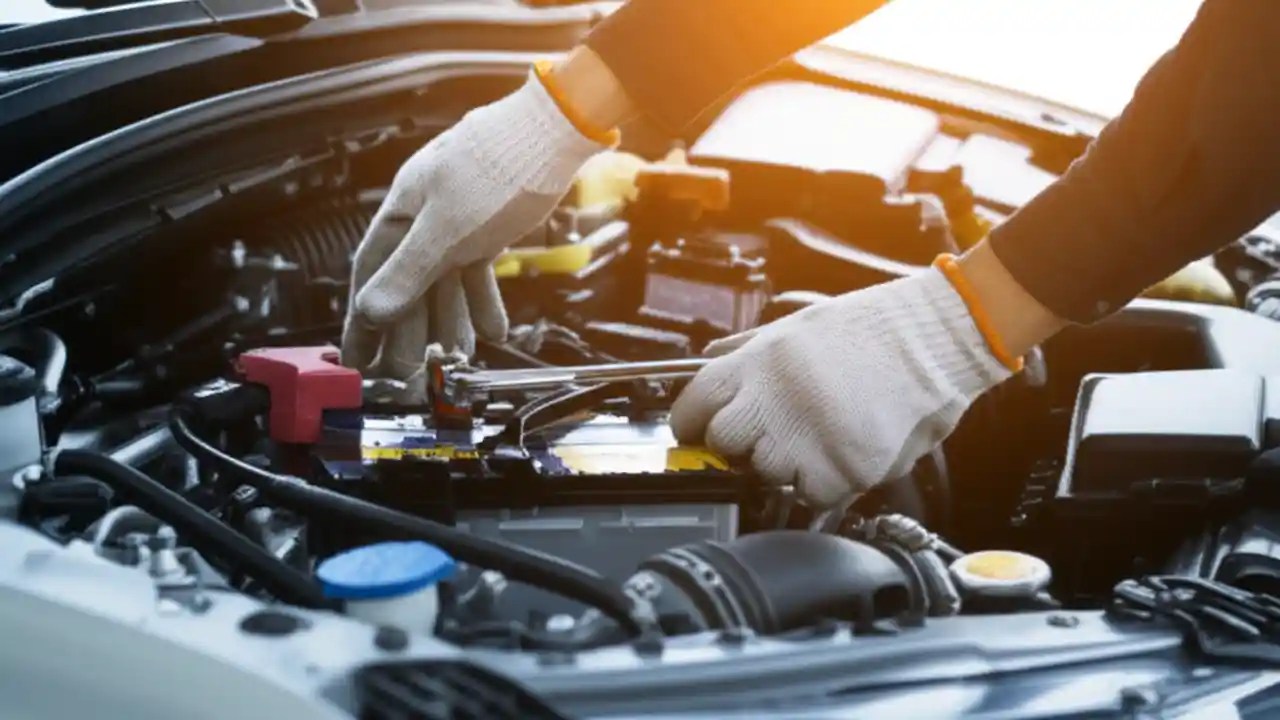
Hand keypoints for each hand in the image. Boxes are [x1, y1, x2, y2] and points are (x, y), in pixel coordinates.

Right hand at [341, 68, 610, 387]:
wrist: (550, 135)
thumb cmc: (496, 167)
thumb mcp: (446, 228)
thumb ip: (409, 271)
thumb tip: (372, 311)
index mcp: (402, 212)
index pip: (370, 275)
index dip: (362, 320)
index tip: (357, 358)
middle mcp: (424, 218)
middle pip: (408, 284)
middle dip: (409, 331)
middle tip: (409, 371)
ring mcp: (456, 223)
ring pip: (444, 283)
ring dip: (450, 322)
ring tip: (457, 356)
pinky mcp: (486, 226)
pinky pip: (476, 272)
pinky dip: (484, 301)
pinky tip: (493, 329)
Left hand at [669, 267, 1013, 507]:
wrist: (939, 337)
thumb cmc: (876, 328)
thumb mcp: (799, 325)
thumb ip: (750, 351)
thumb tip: (711, 361)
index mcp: (761, 361)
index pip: (694, 404)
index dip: (691, 423)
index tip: (698, 431)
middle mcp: (777, 399)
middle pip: (726, 443)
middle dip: (742, 443)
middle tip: (772, 432)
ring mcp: (808, 437)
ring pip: (767, 473)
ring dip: (786, 463)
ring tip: (819, 436)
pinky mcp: (844, 469)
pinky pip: (812, 493)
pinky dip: (824, 483)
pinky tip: (842, 453)